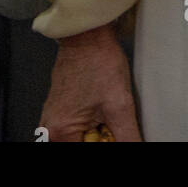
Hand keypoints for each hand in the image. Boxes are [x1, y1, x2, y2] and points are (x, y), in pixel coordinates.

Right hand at [39, 23, 141, 141]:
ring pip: (78, 139)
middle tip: (112, 123)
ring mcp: (53, 118)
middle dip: (101, 139)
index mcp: (61, 132)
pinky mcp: (59, 108)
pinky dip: (90, 126)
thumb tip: (137, 146)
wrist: (88, 33)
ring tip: (107, 116)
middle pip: (81, 146)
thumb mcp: (120, 105)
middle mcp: (50, 128)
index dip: (107, 143)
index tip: (117, 133)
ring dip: (96, 134)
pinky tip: (101, 110)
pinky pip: (75, 129)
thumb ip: (128, 137)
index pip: (88, 153)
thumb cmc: (97, 59)